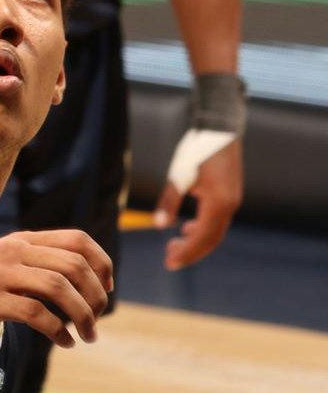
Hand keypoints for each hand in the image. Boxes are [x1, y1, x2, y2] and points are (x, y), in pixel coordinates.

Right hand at [0, 230, 111, 347]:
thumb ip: (25, 266)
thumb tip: (65, 286)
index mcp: (17, 241)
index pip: (77, 241)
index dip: (102, 264)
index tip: (105, 289)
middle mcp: (11, 252)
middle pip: (74, 265)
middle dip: (95, 296)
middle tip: (96, 321)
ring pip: (59, 288)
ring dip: (82, 315)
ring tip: (86, 335)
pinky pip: (35, 313)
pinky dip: (57, 331)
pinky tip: (62, 342)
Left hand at [154, 138, 242, 270]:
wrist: (219, 129)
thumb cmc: (196, 151)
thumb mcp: (178, 176)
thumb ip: (169, 202)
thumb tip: (159, 226)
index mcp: (218, 203)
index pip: (202, 237)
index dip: (186, 253)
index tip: (169, 263)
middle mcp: (229, 205)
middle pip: (211, 239)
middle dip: (191, 252)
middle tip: (169, 260)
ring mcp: (231, 200)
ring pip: (215, 230)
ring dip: (196, 241)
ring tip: (173, 246)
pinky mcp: (229, 194)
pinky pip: (217, 219)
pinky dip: (202, 228)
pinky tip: (186, 229)